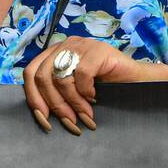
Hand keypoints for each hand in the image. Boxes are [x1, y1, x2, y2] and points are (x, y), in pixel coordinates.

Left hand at [24, 36, 167, 135]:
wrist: (136, 82)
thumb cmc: (104, 89)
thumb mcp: (73, 91)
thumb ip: (55, 94)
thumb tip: (39, 113)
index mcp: (54, 54)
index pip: (30, 73)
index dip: (33, 98)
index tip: (44, 119)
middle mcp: (64, 45)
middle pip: (42, 76)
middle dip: (55, 104)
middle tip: (70, 122)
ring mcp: (81, 44)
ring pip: (61, 78)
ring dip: (73, 103)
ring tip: (86, 115)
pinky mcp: (97, 49)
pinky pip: (81, 74)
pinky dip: (86, 91)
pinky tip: (95, 97)